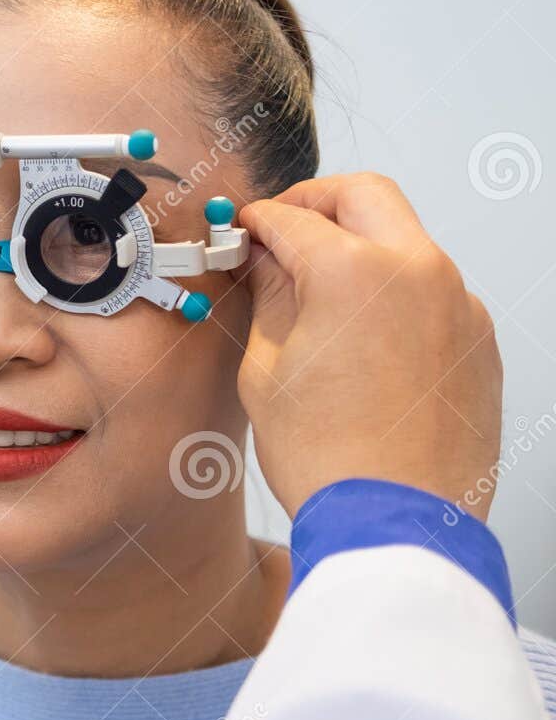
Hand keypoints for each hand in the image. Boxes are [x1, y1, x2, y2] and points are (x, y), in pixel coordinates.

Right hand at [237, 173, 501, 520]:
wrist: (397, 524)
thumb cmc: (331, 459)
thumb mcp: (267, 370)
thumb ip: (269, 298)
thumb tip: (266, 261)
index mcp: (355, 273)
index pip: (291, 218)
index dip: (255, 223)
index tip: (242, 233)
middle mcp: (419, 272)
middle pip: (364, 195)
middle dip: (316, 203)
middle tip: (283, 231)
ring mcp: (458, 305)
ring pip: (405, 239)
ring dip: (360, 246)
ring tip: (320, 291)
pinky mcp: (479, 340)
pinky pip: (433, 291)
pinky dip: (394, 293)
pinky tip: (362, 335)